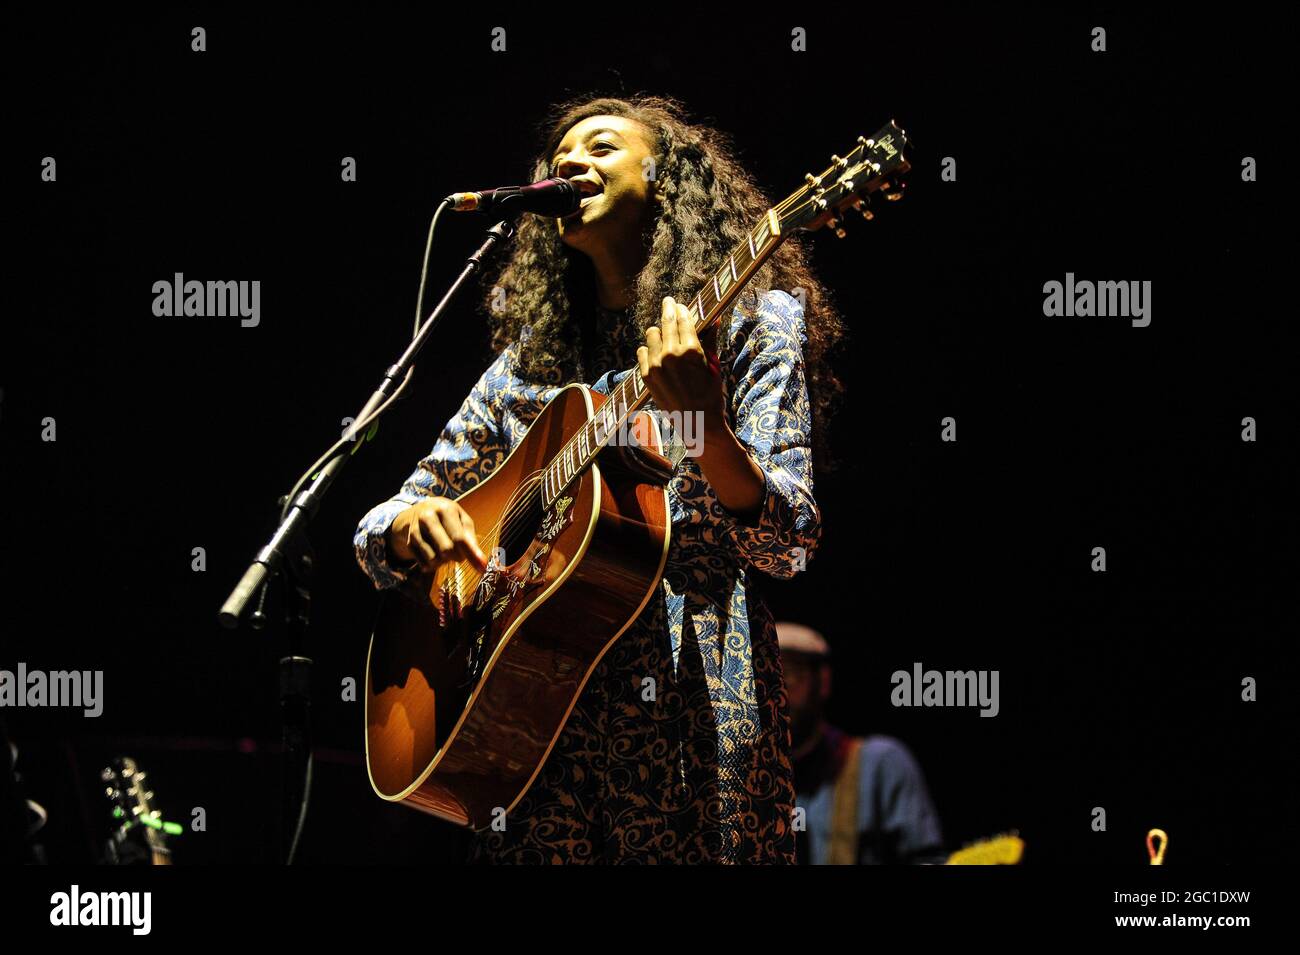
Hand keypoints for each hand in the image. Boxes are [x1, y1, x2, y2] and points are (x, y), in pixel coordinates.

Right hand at [387, 497, 487, 572]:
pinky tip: (435, 554)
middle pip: (446, 550)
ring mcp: (416, 530)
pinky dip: (433, 564)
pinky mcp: (409, 542)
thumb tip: (481, 561)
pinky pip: (425, 564)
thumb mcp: (461, 519)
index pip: (459, 538)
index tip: (481, 568)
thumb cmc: (446, 517)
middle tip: (459, 554)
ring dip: (444, 561)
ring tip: (445, 551)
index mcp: (445, 509)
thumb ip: (471, 538)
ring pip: (434, 559)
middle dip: (457, 557)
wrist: (417, 511)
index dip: (471, 555)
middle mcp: (428, 517)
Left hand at [636, 296, 725, 428]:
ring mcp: (656, 365)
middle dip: (669, 310)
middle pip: (666, 322)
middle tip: (669, 303)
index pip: (683, 320)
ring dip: (659, 332)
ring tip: (665, 336)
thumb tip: (715, 318)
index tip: (680, 304)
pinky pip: (642, 351)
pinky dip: (648, 349)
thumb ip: (710, 340)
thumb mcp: (714, 366)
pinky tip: (656, 352)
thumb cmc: (710, 394)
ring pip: (651, 334)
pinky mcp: (647, 376)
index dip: (682, 309)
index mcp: (690, 351)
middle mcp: (671, 355)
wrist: (697, 422)